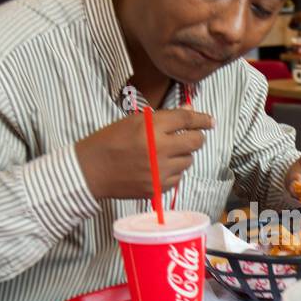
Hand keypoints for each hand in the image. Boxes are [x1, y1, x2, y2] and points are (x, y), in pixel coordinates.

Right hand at [75, 108, 214, 200]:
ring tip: (164, 153)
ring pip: (188, 161)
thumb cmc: (110, 141)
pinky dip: (173, 172)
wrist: (91, 170)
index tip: (210, 121)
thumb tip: (190, 112)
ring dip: (182, 155)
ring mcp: (160, 171)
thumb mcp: (134, 121)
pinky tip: (157, 167)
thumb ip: (164, 118)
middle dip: (197, 137)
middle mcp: (159, 149)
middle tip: (191, 137)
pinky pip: (178, 178)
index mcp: (151, 128)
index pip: (187, 120)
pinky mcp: (158, 188)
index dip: (202, 119)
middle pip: (196, 142)